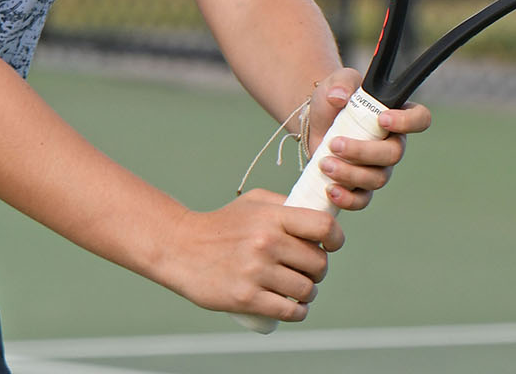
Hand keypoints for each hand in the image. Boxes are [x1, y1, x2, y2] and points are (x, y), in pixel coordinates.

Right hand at [160, 189, 344, 321]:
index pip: (323, 226)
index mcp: (272, 217)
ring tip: (301, 290)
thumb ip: (285, 205)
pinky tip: (296, 308)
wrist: (180, 248)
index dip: (335, 238)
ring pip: (306, 288)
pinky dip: (298, 312)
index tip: (331, 245)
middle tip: (308, 271)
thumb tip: (319, 216)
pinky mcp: (246, 298)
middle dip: (319, 269)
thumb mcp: (253, 203)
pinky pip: (288, 310)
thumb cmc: (221, 225)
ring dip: (309, 292)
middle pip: (318, 262)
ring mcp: (256, 272)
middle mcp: (267, 243)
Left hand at [306, 68, 432, 211]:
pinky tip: (330, 189)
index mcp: (396, 115)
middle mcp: (392, 143)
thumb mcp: (336, 83)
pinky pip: (362, 199)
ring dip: (350, 174)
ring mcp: (378, 167)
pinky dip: (347, 198)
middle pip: (393, 155)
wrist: (314, 122)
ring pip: (377, 179)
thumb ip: (341, 83)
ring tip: (324, 163)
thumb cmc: (333, 99)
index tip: (382, 119)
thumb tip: (339, 96)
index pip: (420, 118)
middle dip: (363, 152)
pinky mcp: (360, 186)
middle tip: (335, 144)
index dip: (408, 122)